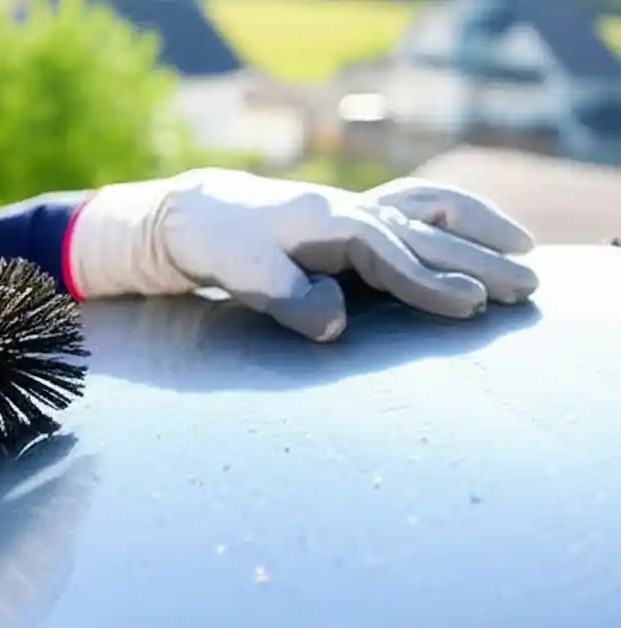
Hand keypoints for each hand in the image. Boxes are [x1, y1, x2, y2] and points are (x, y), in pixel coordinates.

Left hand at [67, 169, 537, 340]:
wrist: (198, 214)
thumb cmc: (221, 245)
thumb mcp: (248, 278)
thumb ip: (293, 302)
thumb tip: (338, 325)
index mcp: (329, 224)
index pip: (391, 256)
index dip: (430, 282)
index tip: (469, 304)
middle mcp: (351, 210)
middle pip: (426, 234)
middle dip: (478, 261)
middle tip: (526, 286)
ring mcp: (356, 208)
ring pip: (430, 212)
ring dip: (478, 228)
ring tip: (525, 248)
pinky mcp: (354, 215)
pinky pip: (415, 206)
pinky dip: (452, 214)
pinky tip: (474, 228)